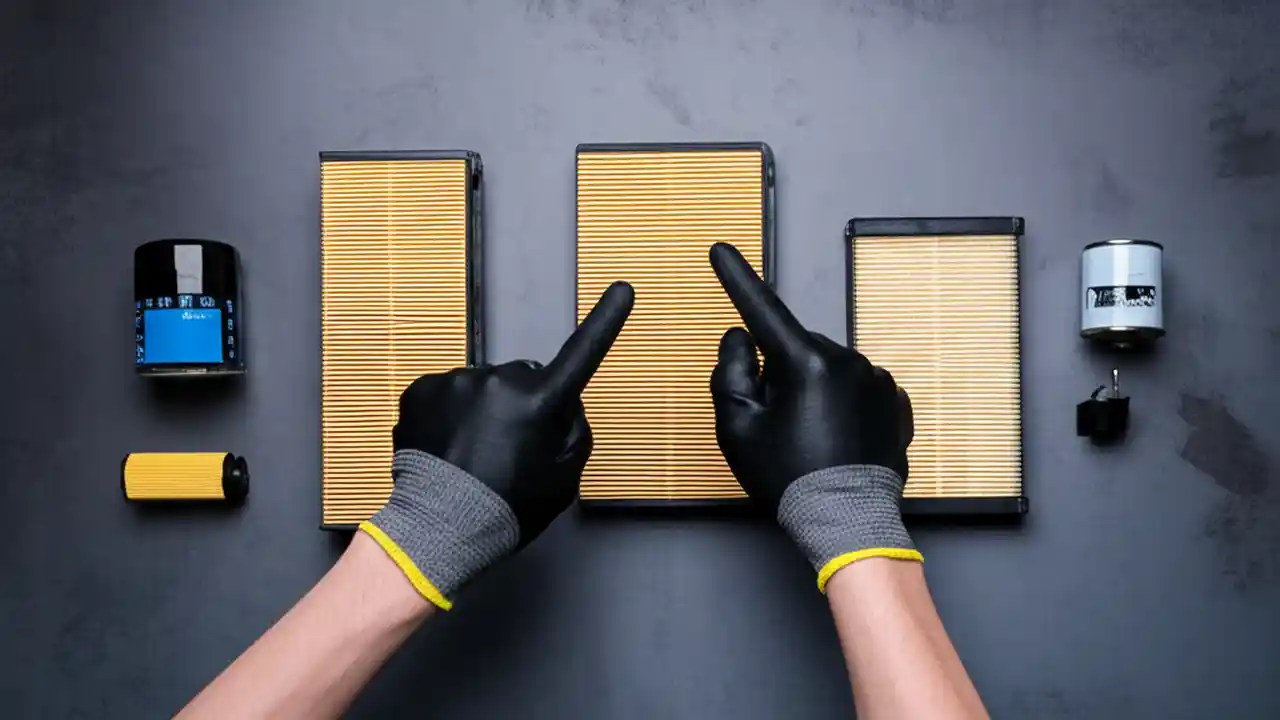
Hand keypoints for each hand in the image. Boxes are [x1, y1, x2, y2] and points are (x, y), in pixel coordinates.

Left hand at [362, 282, 633, 608]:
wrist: (439, 531)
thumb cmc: (508, 509)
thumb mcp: (563, 477)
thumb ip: (574, 430)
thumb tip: (564, 402)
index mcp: (539, 402)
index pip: (582, 355)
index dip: (606, 322)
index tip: (622, 289)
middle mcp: (499, 381)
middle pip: (523, 379)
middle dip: (521, 403)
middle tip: (509, 449)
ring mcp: (455, 382)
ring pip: (482, 388)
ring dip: (482, 411)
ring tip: (473, 455)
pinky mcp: (420, 390)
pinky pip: (446, 394)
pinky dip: (449, 415)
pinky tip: (448, 448)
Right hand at [709, 243, 918, 589]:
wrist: (848, 524)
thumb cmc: (788, 479)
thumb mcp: (737, 428)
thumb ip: (729, 373)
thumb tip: (740, 337)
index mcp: (805, 362)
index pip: (762, 309)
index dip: (736, 278)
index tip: (721, 249)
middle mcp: (847, 359)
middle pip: (795, 349)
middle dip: (779, 374)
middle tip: (775, 425)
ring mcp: (876, 380)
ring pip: (827, 368)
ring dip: (812, 390)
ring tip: (809, 441)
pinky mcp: (895, 402)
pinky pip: (856, 387)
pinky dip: (841, 404)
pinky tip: (834, 439)